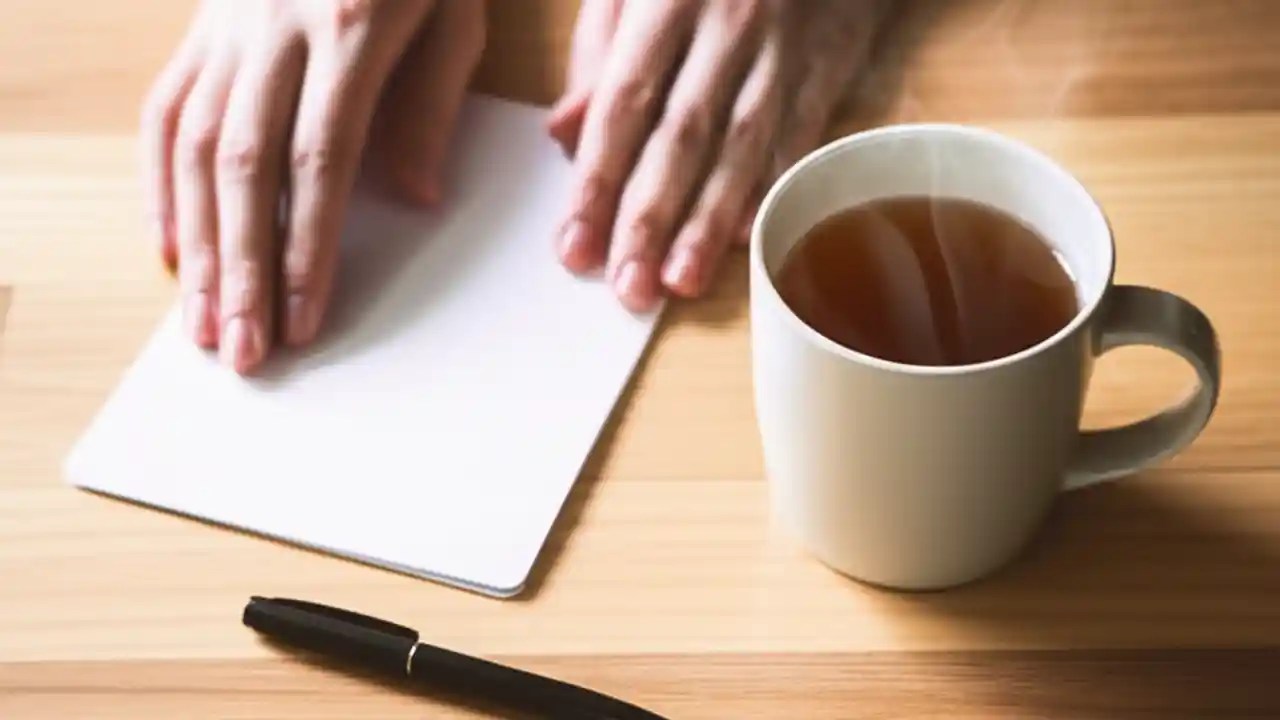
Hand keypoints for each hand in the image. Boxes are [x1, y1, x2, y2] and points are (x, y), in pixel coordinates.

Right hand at [142, 0, 485, 372]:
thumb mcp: (457, 12)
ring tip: (203, 323)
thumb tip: (413, 200)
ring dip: (198, 243)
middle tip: (244, 351)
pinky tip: (171, 247)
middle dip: (243, 268)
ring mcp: (226, 22)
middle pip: (245, 165)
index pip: (321, 160)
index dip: (309, 247)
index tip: (307, 318)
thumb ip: (431, 104)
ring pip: (194, 145)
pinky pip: (165, 108)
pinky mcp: (200, 23)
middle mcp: (273, 24)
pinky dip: (161, 183)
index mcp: (350, 23)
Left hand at [548, 0, 885, 311]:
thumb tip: (565, 136)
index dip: (596, 182)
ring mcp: (784, 45)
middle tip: (627, 288)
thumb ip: (597, 51)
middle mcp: (727, 22)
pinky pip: (802, 130)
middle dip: (650, 217)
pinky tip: (750, 236)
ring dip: (710, 220)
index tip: (575, 248)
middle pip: (681, 135)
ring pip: (742, 144)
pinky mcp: (831, 60)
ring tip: (681, 281)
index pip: (622, 105)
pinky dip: (775, 183)